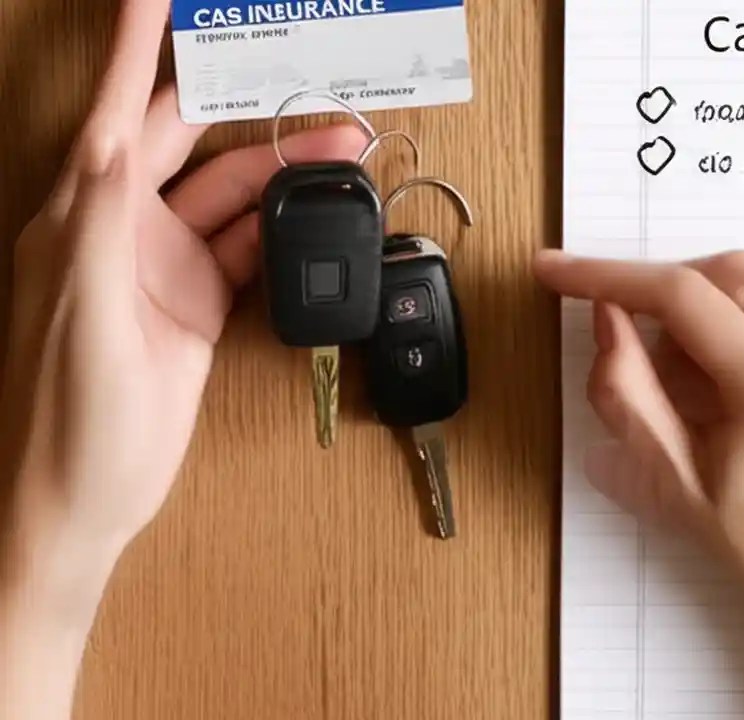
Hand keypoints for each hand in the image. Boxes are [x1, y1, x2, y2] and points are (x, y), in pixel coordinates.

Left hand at [1, 0, 365, 559]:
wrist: (86, 500)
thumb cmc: (66, 421)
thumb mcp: (80, 319)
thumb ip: (99, 226)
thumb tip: (112, 140)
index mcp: (79, 219)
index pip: (117, 111)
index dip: (137, 45)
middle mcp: (121, 230)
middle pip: (190, 139)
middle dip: (249, 102)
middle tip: (305, 71)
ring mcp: (164, 265)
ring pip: (234, 193)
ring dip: (287, 169)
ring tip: (347, 147)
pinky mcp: (196, 301)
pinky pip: (249, 248)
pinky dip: (288, 229)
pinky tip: (321, 217)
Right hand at [535, 249, 743, 717]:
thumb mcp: (683, 491)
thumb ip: (630, 396)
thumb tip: (605, 318)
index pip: (677, 294)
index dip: (603, 274)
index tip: (559, 271)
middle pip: (717, 273)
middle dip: (663, 299)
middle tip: (646, 361)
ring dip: (711, 317)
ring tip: (712, 397)